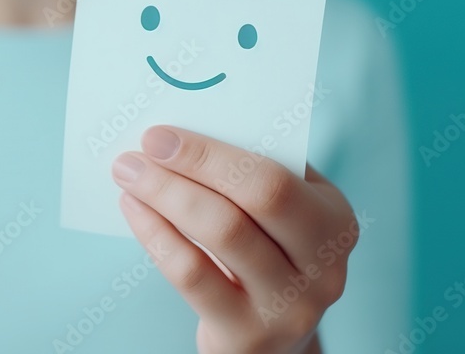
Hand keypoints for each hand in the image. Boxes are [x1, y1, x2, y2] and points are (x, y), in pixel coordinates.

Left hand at [113, 126, 358, 353]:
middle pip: (255, 201)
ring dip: (164, 198)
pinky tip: (134, 211)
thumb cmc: (267, 252)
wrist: (274, 337)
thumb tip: (182, 132)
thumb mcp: (280, 214)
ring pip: (220, 236)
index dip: (212, 154)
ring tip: (129, 177)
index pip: (274, 177)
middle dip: (188, 169)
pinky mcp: (247, 335)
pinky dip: (156, 236)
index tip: (160, 135)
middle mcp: (323, 268)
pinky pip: (193, 276)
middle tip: (136, 154)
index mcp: (335, 220)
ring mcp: (289, 307)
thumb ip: (250, 172)